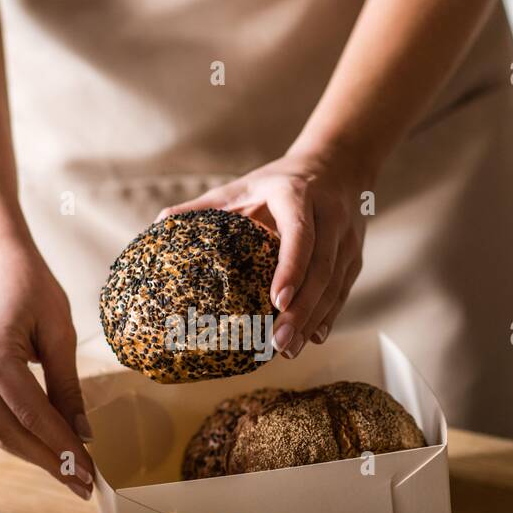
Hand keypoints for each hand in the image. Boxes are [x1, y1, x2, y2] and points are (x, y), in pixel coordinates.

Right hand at [0, 242, 94, 499]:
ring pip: (0, 433)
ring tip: (71, 472)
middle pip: (13, 434)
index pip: (33, 417)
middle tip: (83, 483)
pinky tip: (47, 449)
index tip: (89, 472)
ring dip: (36, 455)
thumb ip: (68, 386)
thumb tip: (83, 433)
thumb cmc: (28, 284)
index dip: (62, 448)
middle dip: (51, 462)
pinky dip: (20, 436)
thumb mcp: (60, 331)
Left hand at [159, 150, 366, 357]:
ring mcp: (347, 239)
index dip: (291, 267)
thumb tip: (158, 225)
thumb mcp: (241, 185)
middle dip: (302, 309)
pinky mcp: (355, 256)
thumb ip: (202, 206)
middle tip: (278, 342)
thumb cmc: (278, 181)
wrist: (339, 164)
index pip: (300, 234)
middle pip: (321, 268)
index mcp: (298, 195)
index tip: (276, 300)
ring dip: (314, 319)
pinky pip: (343, 290)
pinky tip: (312, 338)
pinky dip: (329, 316)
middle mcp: (330, 216)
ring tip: (290, 348)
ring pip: (335, 284)